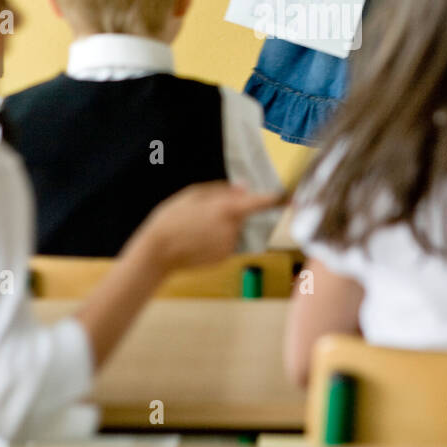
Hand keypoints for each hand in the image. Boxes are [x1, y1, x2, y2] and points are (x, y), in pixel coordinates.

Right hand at [135, 182, 283, 271]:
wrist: (158, 252)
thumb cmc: (172, 218)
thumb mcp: (193, 195)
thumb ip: (221, 190)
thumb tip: (244, 188)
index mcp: (227, 209)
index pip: (258, 202)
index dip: (275, 199)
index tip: (287, 196)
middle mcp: (233, 229)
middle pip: (242, 216)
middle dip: (231, 212)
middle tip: (204, 213)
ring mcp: (229, 246)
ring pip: (233, 230)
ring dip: (222, 226)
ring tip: (196, 228)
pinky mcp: (224, 258)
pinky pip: (226, 243)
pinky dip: (217, 240)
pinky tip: (197, 240)